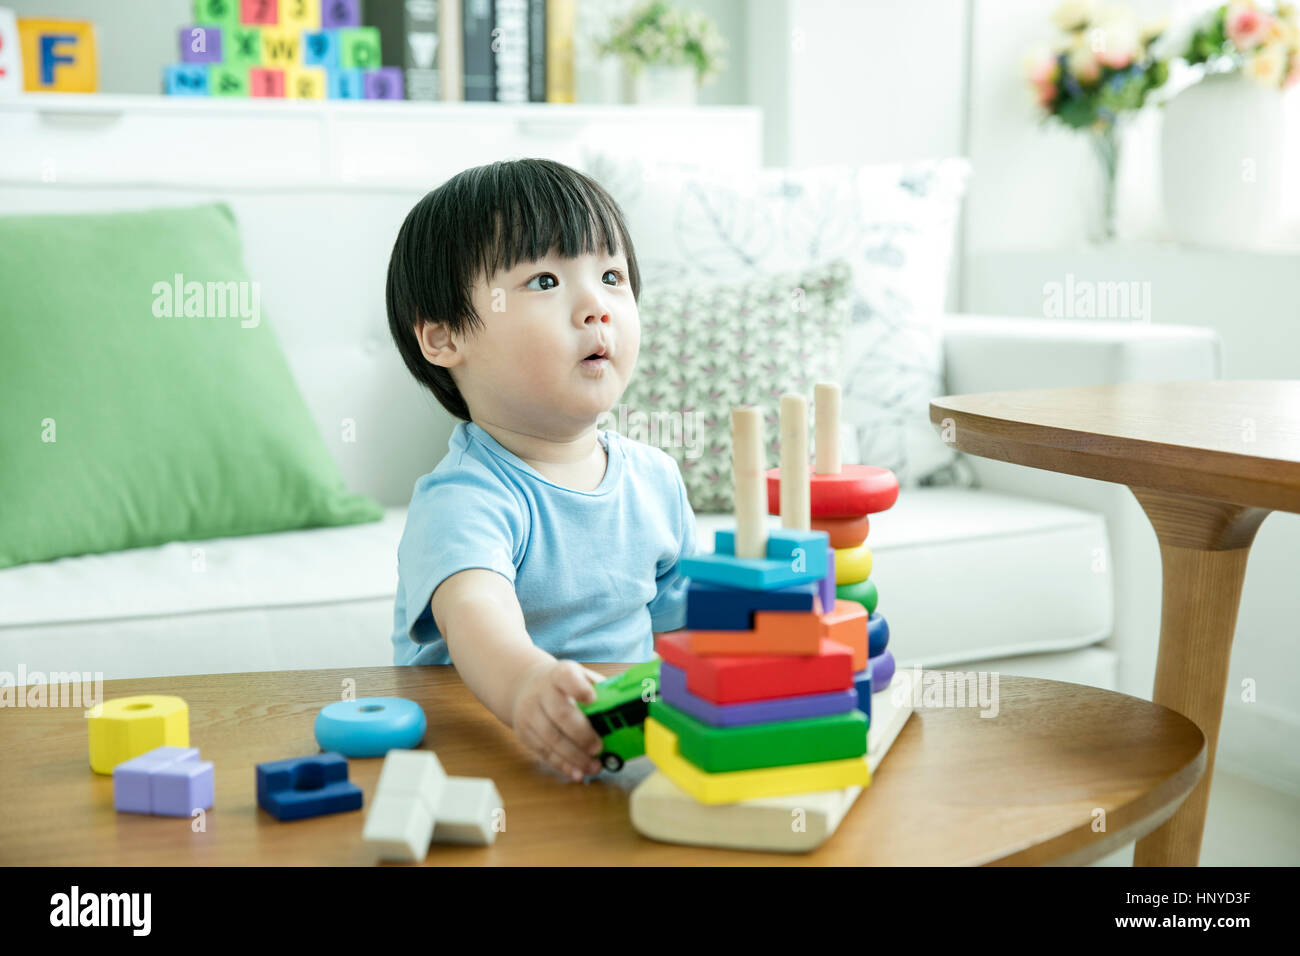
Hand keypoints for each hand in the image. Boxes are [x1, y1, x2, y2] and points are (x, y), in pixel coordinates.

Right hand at [510, 659, 605, 781]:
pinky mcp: (524, 733)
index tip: (592, 698)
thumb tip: (629, 710)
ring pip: (551, 738)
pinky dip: (562, 765)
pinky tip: (578, 773)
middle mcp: (541, 692)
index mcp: (559, 674)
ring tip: (594, 767)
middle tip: (599, 748)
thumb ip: (600, 691)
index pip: (566, 677)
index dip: (578, 688)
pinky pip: (543, 752)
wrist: (524, 686)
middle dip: (581, 734)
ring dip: (574, 757)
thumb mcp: (580, 677)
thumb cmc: (563, 686)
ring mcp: (529, 713)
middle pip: (560, 714)